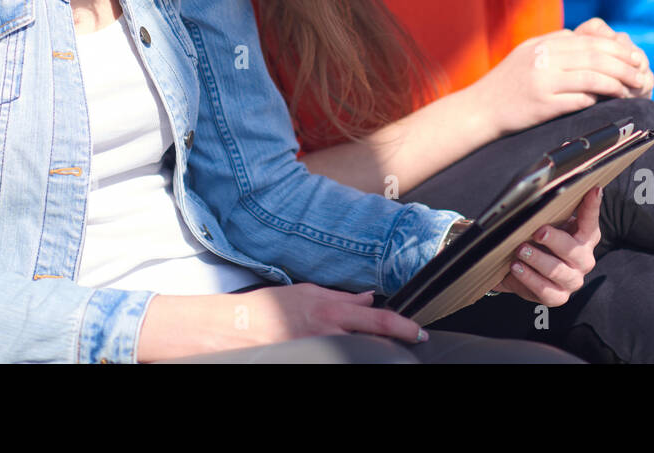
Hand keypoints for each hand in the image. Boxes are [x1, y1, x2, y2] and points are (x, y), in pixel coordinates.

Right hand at [137, 284, 425, 360]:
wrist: (234, 330)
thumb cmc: (268, 308)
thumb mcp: (307, 293)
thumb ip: (341, 298)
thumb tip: (367, 299)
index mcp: (331, 312)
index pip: (378, 320)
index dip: (403, 328)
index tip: (419, 334)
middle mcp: (329, 335)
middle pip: (372, 342)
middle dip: (389, 343)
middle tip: (402, 343)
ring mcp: (318, 352)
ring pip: (356, 353)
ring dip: (364, 349)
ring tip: (365, 345)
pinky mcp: (307, 361)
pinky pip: (334, 359)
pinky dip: (343, 354)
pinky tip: (342, 351)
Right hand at [467, 27, 652, 136]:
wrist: (479, 109)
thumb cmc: (507, 84)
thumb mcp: (528, 55)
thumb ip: (555, 46)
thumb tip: (587, 41)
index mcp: (543, 44)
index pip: (588, 41)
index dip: (616, 48)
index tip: (634, 55)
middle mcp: (543, 58)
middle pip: (594, 57)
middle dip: (623, 64)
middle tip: (641, 72)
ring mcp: (542, 81)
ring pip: (590, 77)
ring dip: (616, 83)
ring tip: (631, 89)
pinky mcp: (542, 104)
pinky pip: (577, 99)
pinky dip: (596, 99)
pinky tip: (608, 102)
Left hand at [490, 186, 600, 306]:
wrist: (524, 270)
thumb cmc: (539, 241)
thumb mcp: (546, 223)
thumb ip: (551, 209)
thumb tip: (543, 184)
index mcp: (585, 237)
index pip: (591, 220)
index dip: (592, 206)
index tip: (594, 190)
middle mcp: (583, 259)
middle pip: (574, 250)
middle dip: (556, 241)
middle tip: (539, 232)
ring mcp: (572, 280)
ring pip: (558, 272)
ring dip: (538, 260)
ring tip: (521, 251)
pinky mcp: (558, 297)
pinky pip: (546, 290)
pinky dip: (529, 279)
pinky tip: (517, 268)